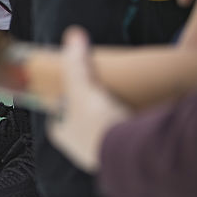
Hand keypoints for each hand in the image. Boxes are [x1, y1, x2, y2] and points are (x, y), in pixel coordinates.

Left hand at [47, 27, 130, 172]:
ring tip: (121, 107)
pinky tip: (139, 121)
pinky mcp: (127, 162)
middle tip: (99, 97)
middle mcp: (80, 150)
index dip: (62, 105)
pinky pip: (126, 145)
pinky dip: (130, 133)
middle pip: (82, 127)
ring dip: (111, 124)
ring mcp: (104, 158)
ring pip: (104, 137)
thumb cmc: (99, 124)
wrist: (133, 156)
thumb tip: (73, 35)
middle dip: (89, 114)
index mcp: (64, 134)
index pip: (57, 118)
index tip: (72, 92)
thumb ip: (77, 63)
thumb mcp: (83, 88)